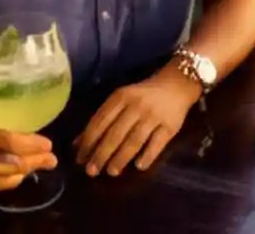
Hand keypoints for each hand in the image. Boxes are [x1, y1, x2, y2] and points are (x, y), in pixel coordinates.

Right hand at [0, 108, 56, 192]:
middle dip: (30, 162)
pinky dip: (4, 183)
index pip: (6, 140)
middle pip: (2, 162)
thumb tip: (38, 135)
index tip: (48, 144)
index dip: (30, 145)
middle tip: (50, 159)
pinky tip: (18, 177)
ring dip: (21, 174)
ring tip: (37, 168)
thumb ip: (6, 123)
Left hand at [74, 65, 200, 176]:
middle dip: (101, 154)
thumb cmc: (142, 96)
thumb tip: (77, 144)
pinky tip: (138, 166)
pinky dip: (147, 156)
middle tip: (91, 171)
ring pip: (134, 140)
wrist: (177, 84)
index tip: (80, 159)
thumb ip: (101, 120)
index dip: (88, 142)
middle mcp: (136, 106)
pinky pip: (157, 144)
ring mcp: (154, 116)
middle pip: (115, 134)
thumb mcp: (120, 101)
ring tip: (111, 171)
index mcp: (120, 97)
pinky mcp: (170, 126)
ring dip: (120, 158)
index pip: (100, 121)